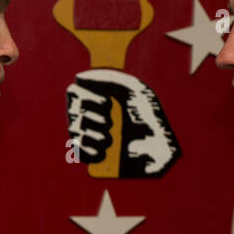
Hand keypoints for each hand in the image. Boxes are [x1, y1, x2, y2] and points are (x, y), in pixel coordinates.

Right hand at [65, 69, 179, 177]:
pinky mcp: (94, 155)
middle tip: (110, 123)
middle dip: (92, 118)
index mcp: (100, 96)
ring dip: (92, 135)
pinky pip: (78, 152)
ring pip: (74, 131)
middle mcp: (93, 114)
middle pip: (72, 112)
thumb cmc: (151, 117)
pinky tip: (101, 153)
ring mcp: (92, 135)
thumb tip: (80, 78)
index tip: (107, 104)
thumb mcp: (134, 90)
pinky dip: (86, 152)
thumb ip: (109, 78)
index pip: (74, 92)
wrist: (162, 150)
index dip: (86, 98)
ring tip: (109, 140)